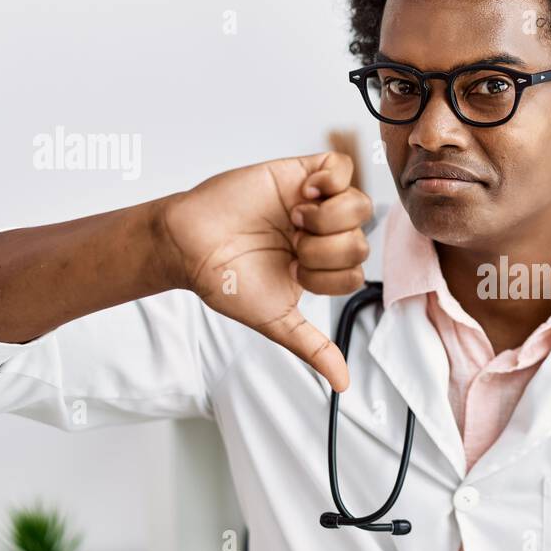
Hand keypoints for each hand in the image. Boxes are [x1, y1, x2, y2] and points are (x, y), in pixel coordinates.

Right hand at [157, 153, 371, 391]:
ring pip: (359, 203)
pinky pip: (342, 166)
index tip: (294, 272)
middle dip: (325, 250)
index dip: (329, 276)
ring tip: (295, 218)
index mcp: (322, 267)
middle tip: (291, 245)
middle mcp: (324, 234)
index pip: (356, 272)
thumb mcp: (275, 320)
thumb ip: (312, 347)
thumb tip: (343, 384)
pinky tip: (305, 194)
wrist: (187, 244)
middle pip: (362, 240)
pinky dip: (330, 182)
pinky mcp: (301, 171)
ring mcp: (315, 202)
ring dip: (329, 218)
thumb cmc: (226, 281)